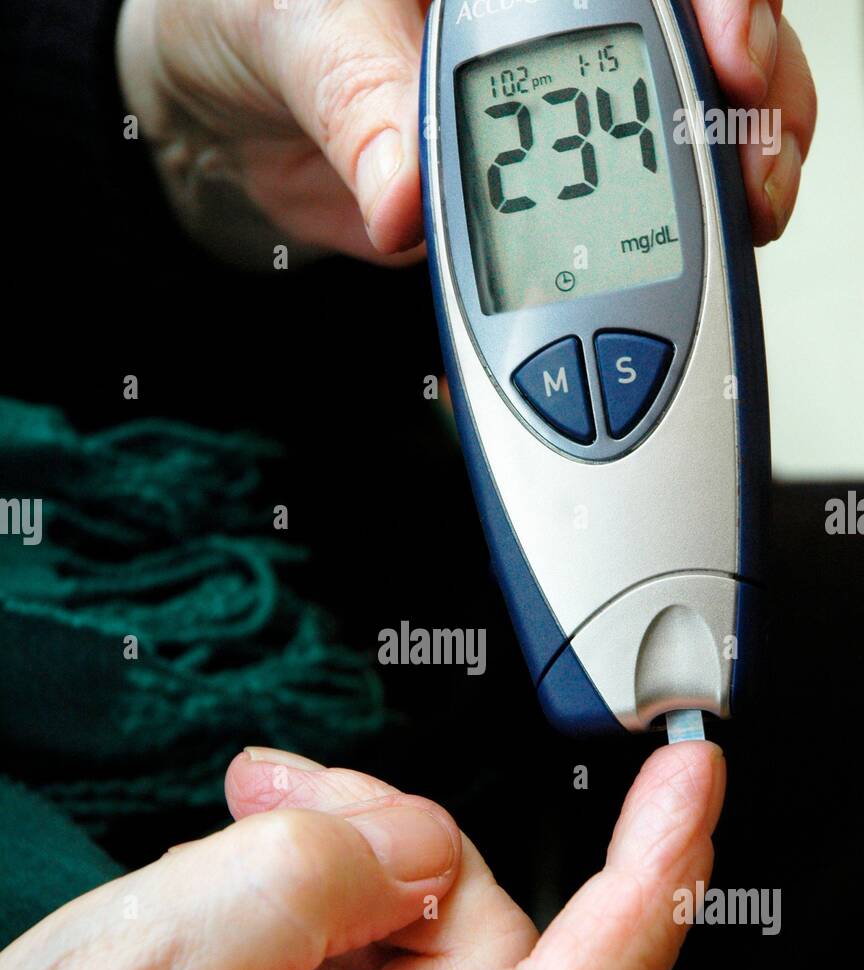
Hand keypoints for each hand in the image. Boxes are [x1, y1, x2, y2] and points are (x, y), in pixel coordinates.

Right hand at [0, 741, 723, 969]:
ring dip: (359, 875)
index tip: (686, 784)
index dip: (646, 885)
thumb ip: (281, 886)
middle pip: (490, 957)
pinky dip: (353, 926)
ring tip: (250, 833)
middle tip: (276, 792)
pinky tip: (273, 912)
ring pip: (455, 965)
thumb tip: (412, 844)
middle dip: (393, 841)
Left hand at [116, 0, 815, 263]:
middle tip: (746, 187)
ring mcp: (561, 125)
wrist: (224, 123)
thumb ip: (363, 107)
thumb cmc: (257, 21)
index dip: (721, 9)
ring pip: (679, 156)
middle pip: (706, 65)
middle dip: (749, 124)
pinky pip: (602, 242)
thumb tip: (401, 196)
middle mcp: (559, 28)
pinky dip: (629, 283)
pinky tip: (638, 307)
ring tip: (720, 251)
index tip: (726, 61)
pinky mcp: (537, 208)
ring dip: (712, 213)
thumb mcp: (303, 34)